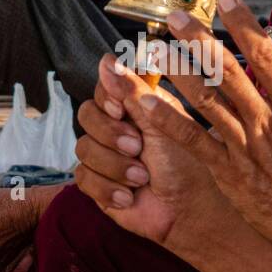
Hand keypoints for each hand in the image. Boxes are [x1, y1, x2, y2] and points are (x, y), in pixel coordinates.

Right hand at [74, 55, 223, 248]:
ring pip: (83, 148)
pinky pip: (83, 177)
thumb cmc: (186, 164)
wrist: (188, 210)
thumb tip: (107, 60)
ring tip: (142, 178)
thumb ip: (134, 92)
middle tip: (137, 148)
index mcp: (133, 107)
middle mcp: (115, 127)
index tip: (120, 110)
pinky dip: (107, 188)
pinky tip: (129, 197)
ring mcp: (104, 155)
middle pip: (86, 115)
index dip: (107, 98)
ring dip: (114, 165)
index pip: (102, 89)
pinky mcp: (97, 183)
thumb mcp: (162, 124)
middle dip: (110, 134)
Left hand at [136, 0, 271, 252]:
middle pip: (227, 70)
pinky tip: (145, 102)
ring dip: (177, 72)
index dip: (243, 22)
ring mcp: (245, 145)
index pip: (266, 51)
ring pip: (205, 100)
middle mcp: (267, 119)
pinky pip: (192, 141)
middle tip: (177, 16)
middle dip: (200, 39)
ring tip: (155, 50)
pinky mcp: (228, 171)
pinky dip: (168, 120)